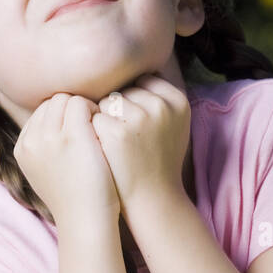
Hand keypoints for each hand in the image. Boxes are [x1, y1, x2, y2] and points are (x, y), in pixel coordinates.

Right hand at [13, 93, 119, 228]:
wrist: (85, 220)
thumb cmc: (74, 199)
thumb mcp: (47, 173)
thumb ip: (44, 148)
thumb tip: (54, 125)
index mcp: (22, 149)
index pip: (40, 113)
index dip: (62, 117)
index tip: (78, 132)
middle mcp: (32, 140)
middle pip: (52, 102)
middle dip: (72, 109)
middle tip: (91, 127)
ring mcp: (50, 137)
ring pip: (66, 99)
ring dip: (84, 107)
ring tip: (97, 127)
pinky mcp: (72, 136)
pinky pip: (82, 104)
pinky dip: (95, 111)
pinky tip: (103, 128)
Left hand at [90, 72, 190, 216]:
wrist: (153, 201)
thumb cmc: (158, 163)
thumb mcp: (172, 127)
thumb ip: (160, 100)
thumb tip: (136, 72)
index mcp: (178, 102)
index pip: (143, 81)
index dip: (134, 103)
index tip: (139, 127)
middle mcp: (161, 106)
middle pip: (124, 90)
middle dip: (120, 111)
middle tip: (131, 141)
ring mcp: (138, 118)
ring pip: (106, 102)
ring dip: (105, 121)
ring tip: (119, 147)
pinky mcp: (116, 132)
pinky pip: (94, 117)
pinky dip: (94, 133)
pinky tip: (107, 152)